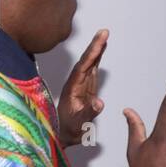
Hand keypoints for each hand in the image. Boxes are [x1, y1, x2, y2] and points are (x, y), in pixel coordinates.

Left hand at [58, 29, 107, 145]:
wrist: (61, 135)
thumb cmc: (68, 129)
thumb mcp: (79, 123)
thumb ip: (88, 112)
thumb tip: (99, 103)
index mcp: (73, 87)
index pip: (84, 66)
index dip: (93, 52)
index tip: (101, 40)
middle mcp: (76, 83)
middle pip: (86, 60)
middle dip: (95, 45)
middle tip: (104, 31)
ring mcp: (81, 85)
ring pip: (89, 63)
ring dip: (96, 50)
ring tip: (104, 36)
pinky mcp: (85, 88)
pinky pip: (92, 70)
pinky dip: (97, 60)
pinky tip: (101, 52)